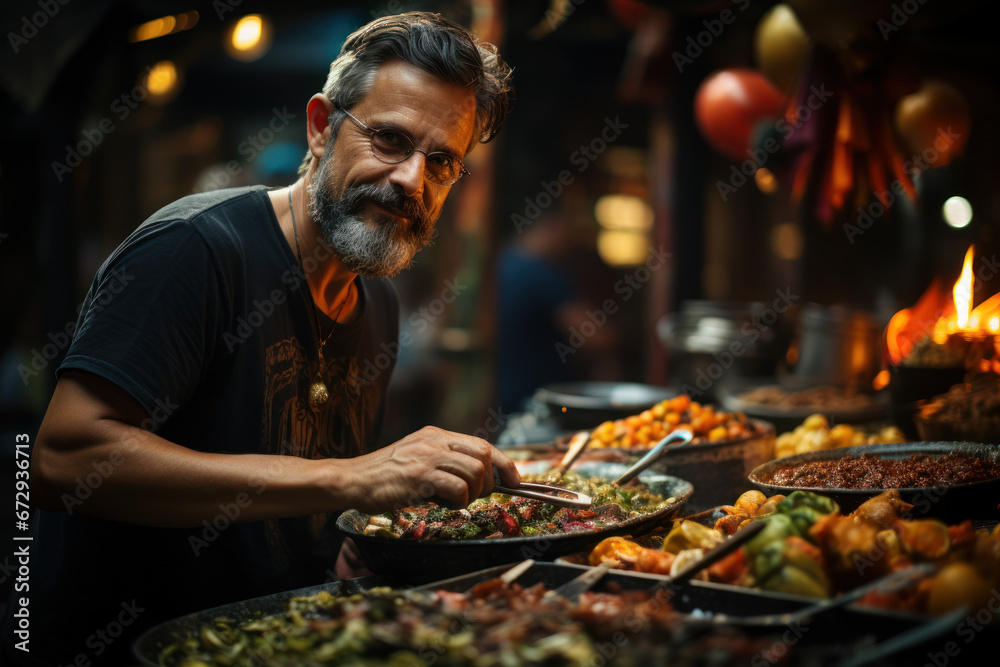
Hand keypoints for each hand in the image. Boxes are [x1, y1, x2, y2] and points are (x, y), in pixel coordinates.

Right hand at [342, 426, 519, 513]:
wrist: (353, 480)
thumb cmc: (385, 476)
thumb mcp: (417, 458)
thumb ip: (444, 461)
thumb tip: (478, 478)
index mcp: (436, 435)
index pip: (483, 444)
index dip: (505, 464)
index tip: (515, 481)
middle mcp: (434, 441)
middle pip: (485, 455)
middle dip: (489, 481)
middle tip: (475, 496)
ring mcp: (427, 457)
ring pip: (475, 472)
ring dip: (473, 493)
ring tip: (455, 501)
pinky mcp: (419, 477)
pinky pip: (457, 489)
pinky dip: (459, 501)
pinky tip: (444, 504)